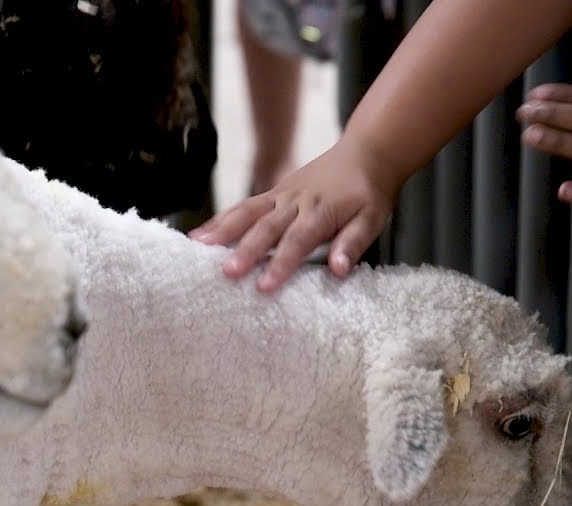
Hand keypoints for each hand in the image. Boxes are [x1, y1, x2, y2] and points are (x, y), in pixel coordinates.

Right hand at [188, 136, 396, 292]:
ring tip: (198, 248)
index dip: (280, 264)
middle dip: (245, 251)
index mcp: (322, 210)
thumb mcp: (373, 218)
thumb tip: (338, 270)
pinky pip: (243, 207)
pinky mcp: (272, 193)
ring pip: (247, 212)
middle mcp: (296, 201)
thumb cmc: (369, 193)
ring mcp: (280, 195)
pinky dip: (220, 220)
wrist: (365, 153)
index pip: (299, 240)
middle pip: (267, 227)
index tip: (264, 286)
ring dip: (222, 231)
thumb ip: (353, 243)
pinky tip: (200, 236)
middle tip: (227, 273)